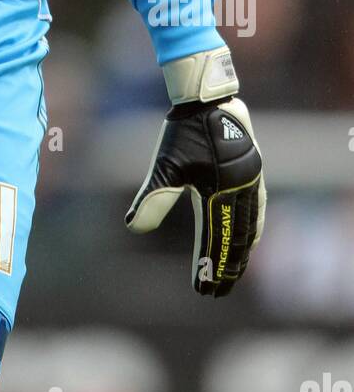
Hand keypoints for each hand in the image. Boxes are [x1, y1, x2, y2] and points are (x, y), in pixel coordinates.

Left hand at [125, 49, 265, 296]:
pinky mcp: (252, 173)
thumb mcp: (165, 165)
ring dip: (241, 252)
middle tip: (217, 292)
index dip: (209, 267)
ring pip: (249, 227)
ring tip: (234, 272)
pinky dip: (253, 229)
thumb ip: (153, 198)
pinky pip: (257, 209)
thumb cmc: (184, 132)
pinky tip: (252, 239)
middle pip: (235, 240)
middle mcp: (240, 191)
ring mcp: (250, 182)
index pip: (215, 241)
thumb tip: (133, 228)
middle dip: (226, 267)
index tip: (202, 290)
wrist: (207, 99)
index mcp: (220, 194)